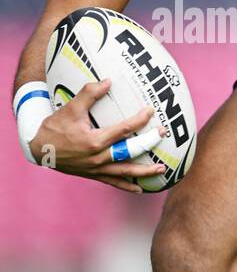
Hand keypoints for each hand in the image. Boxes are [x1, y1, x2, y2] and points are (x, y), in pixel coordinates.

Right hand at [27, 78, 165, 192]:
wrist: (39, 149)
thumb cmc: (55, 127)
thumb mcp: (70, 109)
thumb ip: (89, 94)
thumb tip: (108, 81)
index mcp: (94, 141)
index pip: (123, 129)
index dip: (139, 120)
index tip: (150, 111)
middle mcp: (98, 157)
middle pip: (130, 151)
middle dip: (148, 143)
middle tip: (163, 135)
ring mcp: (97, 169)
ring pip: (125, 172)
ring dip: (145, 171)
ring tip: (162, 169)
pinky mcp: (94, 175)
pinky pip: (114, 183)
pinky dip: (128, 187)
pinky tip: (141, 189)